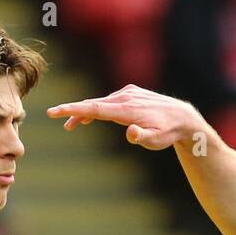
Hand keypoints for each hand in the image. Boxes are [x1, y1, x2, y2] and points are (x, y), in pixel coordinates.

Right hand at [47, 84, 204, 150]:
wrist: (182, 117)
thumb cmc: (167, 133)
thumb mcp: (156, 141)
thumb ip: (142, 137)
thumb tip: (130, 132)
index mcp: (126, 109)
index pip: (94, 109)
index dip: (73, 111)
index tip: (55, 112)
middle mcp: (125, 97)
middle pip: (92, 104)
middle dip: (72, 111)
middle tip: (53, 116)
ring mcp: (127, 93)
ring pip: (99, 102)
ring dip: (85, 112)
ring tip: (71, 125)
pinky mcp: (130, 92)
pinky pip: (108, 100)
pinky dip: (97, 107)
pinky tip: (91, 115)